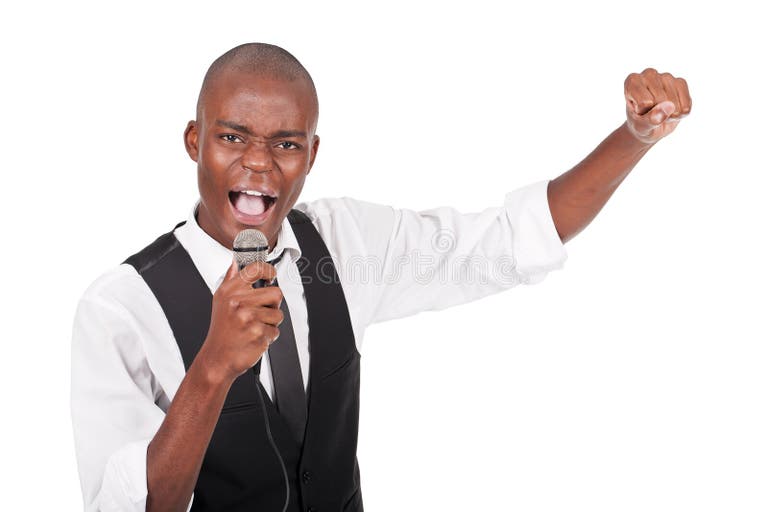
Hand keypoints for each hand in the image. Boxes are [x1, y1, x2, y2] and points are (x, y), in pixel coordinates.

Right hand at [197, 259, 283, 382]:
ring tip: (255, 327)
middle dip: (273, 305)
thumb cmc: (222, 331)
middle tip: (261, 312)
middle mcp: (238, 302)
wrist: (217, 358)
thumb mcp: (220, 301)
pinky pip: (276, 330)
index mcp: (230, 291)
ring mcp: (248, 317)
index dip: (269, 271)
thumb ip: (230, 280)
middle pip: (276, 293)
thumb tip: (235, 263)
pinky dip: (269, 336)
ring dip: (271, 323)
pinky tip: (255, 337)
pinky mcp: (257, 333)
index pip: (256, 269)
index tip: (271, 276)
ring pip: (278, 314)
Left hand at [624, 68, 691, 144]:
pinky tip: (674, 111)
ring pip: (673, 101)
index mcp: (632, 81)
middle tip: (652, 114)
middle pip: (659, 99)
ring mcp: (666, 77)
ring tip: (662, 113)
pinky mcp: (680, 82)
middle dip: (658, 113)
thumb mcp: (640, 126)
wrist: (651, 126)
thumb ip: (651, 118)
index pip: (643, 101)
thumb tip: (669, 107)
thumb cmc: (640, 123)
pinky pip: (686, 101)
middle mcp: (649, 74)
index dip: (643, 112)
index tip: (638, 111)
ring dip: (671, 114)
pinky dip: (682, 112)